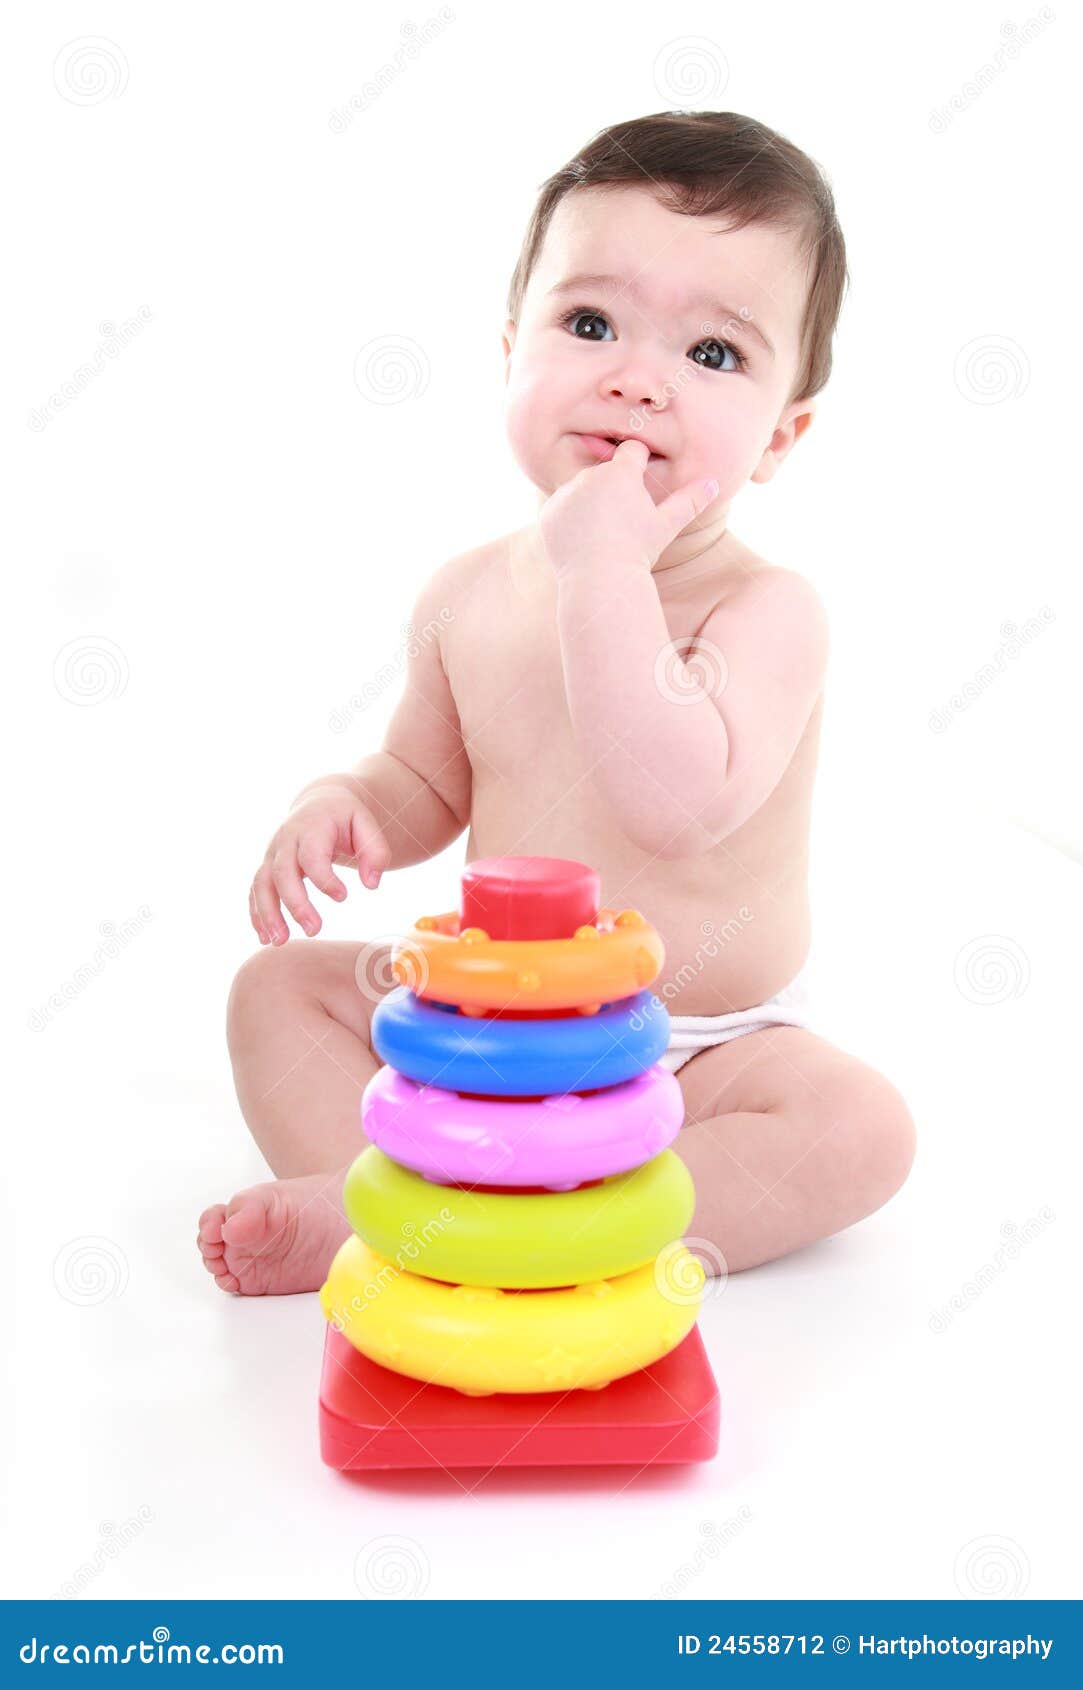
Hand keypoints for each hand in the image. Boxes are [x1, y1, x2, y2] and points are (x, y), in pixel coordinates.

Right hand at [250, 784, 389, 944]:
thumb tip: (371, 884)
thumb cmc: (345, 818)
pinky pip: (255, 891)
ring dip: (268, 913)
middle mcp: (286, 839)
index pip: (311, 855)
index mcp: (312, 826)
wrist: (319, 804)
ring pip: (261, 883)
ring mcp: (273, 853)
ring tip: (279, 941)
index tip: (343, 897)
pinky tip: (266, 938)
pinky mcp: (267, 867)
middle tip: (314, 929)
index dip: (324, 879)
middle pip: (281, 871)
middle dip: (295, 903)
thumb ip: (375, 852)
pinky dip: (257, 914)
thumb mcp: (367, 825)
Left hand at [538, 439, 718, 577]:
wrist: (600, 581)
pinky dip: (568, 520)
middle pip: (604, 472)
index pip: (632, 451)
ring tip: (601, 532)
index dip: (639, 464)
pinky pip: (561, 508)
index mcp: (621, 473)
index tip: (640, 484)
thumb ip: (689, 501)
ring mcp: (566, 493)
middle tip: (620, 520)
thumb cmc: (638, 552)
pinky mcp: (548, 511)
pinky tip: (582, 539)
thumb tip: (714, 483)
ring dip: (589, 502)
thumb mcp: (666, 526)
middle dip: (612, 488)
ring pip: (581, 489)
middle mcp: (590, 476)